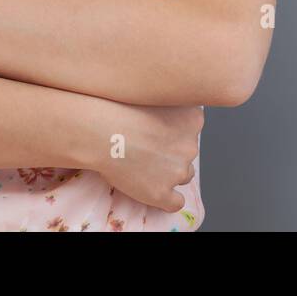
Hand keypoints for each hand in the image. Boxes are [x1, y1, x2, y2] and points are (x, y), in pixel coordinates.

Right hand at [88, 102, 204, 212]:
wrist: (103, 131)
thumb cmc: (122, 107)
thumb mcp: (157, 93)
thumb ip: (172, 102)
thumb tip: (170, 112)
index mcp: (193, 118)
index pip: (193, 128)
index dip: (175, 130)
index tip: (157, 128)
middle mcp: (191, 146)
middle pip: (188, 151)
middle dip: (172, 151)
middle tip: (147, 146)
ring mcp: (178, 171)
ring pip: (184, 175)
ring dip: (170, 173)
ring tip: (145, 165)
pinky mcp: (162, 193)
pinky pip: (176, 203)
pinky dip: (168, 199)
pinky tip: (154, 191)